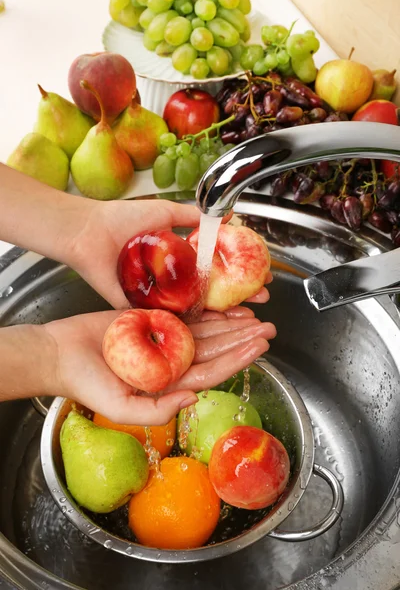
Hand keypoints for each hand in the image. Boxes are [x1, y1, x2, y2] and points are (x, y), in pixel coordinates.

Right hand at [45, 306, 275, 425]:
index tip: (259, 347)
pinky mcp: (152, 319)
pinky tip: (225, 305)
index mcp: (169, 383)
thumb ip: (156, 409)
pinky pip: (185, 315)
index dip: (238, 359)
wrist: (61, 353)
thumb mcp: (120, 407)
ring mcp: (164, 340)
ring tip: (255, 315)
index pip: (212, 371)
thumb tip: (193, 400)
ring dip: (231, 324)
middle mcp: (171, 362)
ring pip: (205, 331)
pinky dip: (206, 310)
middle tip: (269, 328)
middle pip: (216, 350)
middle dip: (243, 339)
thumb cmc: (85, 384)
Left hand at [67, 199, 270, 308]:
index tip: (262, 275)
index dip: (239, 275)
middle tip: (262, 298)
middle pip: (212, 293)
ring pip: (197, 309)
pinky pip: (172, 319)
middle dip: (240, 298)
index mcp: (178, 259)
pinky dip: (194, 324)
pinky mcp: (144, 309)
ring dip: (224, 314)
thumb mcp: (164, 212)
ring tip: (247, 316)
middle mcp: (172, 280)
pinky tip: (217, 326)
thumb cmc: (121, 219)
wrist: (88, 232)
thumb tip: (227, 215)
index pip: (216, 270)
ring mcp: (160, 296)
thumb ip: (194, 216)